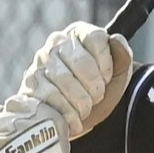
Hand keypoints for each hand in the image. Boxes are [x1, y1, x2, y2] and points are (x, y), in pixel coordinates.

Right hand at [18, 23, 131, 137]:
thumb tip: (116, 40)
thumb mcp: (116, 76)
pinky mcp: (31, 84)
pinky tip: (74, 119)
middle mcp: (57, 42)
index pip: (95, 38)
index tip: (107, 78)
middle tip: (96, 97)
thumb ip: (122, 56)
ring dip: (82, 102)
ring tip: (85, 108)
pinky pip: (52, 97)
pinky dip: (69, 113)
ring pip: (66, 81)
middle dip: (95, 87)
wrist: (75, 118)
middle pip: (82, 62)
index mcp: (79, 33)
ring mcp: (40, 62)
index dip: (106, 63)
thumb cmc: (95, 91)